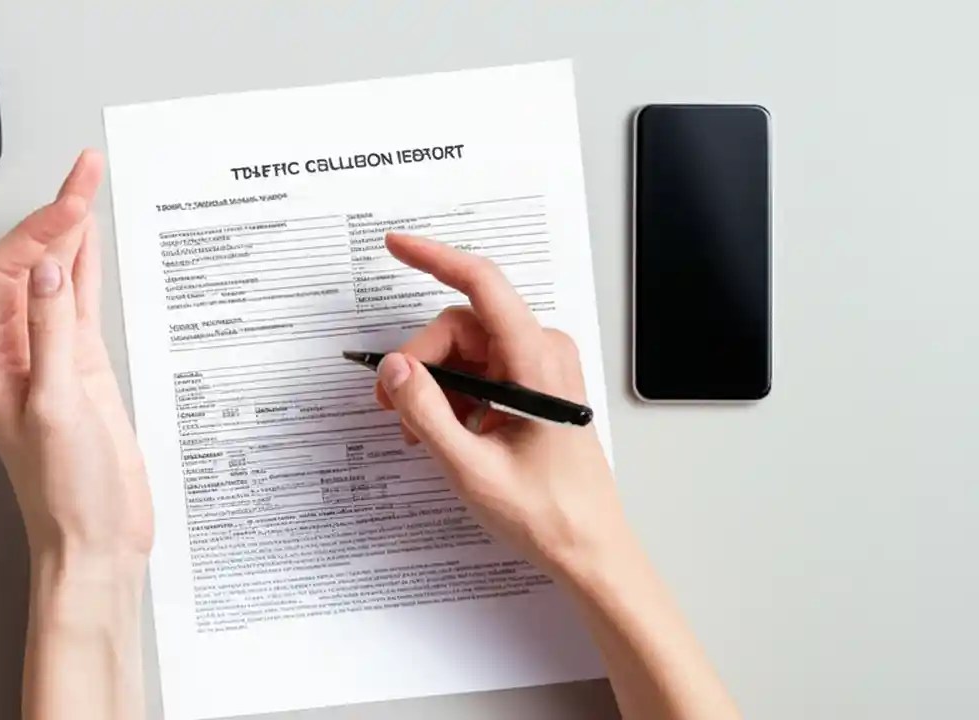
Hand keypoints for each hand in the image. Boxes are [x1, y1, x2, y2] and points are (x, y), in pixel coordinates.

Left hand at [0, 150, 152, 571]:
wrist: (95, 541)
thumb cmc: (66, 492)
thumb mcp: (57, 405)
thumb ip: (54, 333)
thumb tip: (52, 268)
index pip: (9, 270)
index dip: (41, 230)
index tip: (76, 201)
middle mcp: (16, 351)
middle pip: (30, 263)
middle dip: (55, 213)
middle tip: (85, 171)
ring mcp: (52, 359)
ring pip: (59, 278)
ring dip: (73, 232)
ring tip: (90, 186)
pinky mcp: (83, 371)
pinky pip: (84, 306)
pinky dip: (92, 269)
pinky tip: (98, 242)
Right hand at [374, 232, 620, 575]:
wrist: (589, 547)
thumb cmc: (547, 512)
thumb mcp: (471, 468)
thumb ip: (426, 413)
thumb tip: (393, 370)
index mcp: (537, 362)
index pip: (482, 285)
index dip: (435, 259)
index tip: (396, 246)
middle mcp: (541, 353)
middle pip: (460, 327)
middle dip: (419, 362)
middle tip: (390, 406)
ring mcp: (537, 369)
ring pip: (464, 351)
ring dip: (433, 385)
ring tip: (420, 432)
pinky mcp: (531, 387)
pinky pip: (478, 372)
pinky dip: (451, 397)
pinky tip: (445, 434)